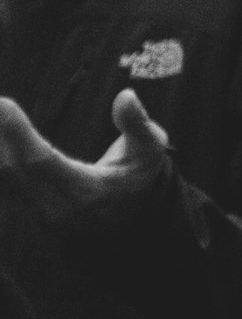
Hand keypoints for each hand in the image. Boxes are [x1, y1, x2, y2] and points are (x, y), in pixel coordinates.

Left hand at [0, 90, 170, 226]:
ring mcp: (35, 213)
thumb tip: (125, 95)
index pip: (41, 161)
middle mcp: (54, 206)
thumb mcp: (149, 152)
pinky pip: (1, 186)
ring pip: (1, 180)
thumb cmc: (139, 179)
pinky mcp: (25, 210)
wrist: (130, 223)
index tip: (3, 103)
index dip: (17, 134)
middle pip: (10, 170)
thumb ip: (137, 124)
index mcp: (85, 190)